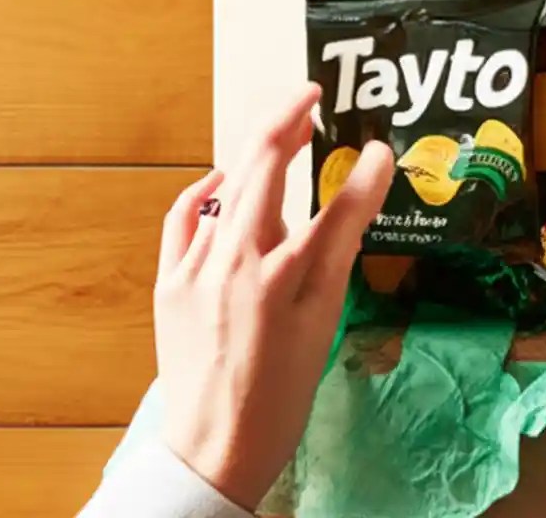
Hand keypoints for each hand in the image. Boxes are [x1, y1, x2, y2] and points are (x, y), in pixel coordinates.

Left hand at [153, 84, 393, 509]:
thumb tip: (365, 184)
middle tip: (311, 97)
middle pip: (260, 169)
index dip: (360, 170)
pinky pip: (185, 219)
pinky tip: (225, 182)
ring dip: (254, 154)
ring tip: (284, 135)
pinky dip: (208, 192)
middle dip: (285, 123)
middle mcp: (230, 261)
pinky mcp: (168, 283)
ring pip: (224, 189)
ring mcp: (192, 269)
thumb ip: (342, 245)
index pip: (330, 203)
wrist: (214, 448)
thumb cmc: (281, 393)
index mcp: (279, 275)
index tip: (377, 144)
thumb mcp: (324, 321)